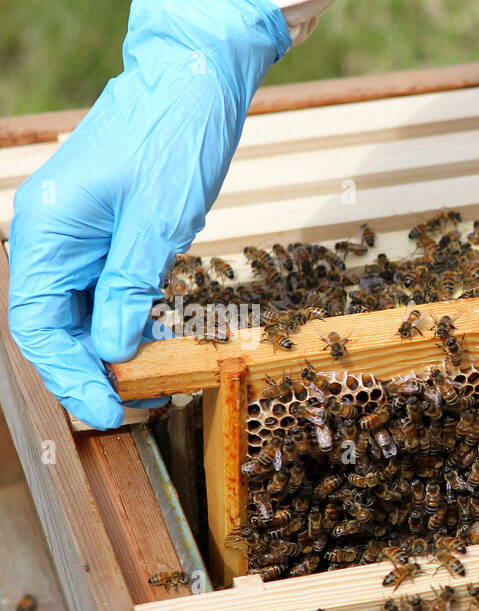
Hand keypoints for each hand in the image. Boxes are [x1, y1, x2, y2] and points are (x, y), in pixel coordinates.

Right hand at [6, 0, 289, 428]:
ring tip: (156, 389)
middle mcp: (50, 237)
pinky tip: (159, 348)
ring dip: (113, 355)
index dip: (69, 374)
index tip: (106, 409)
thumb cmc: (173, 139)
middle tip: (137, 408)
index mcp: (45, 232)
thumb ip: (128, 288)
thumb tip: (111, 349)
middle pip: (54, 326)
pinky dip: (130, 324)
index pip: (36, 324)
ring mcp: (78, 237)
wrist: (194, 84)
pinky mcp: (107, 236)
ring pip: (81, 314)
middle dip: (92, 372)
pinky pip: (107, 293)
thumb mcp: (157, 224)